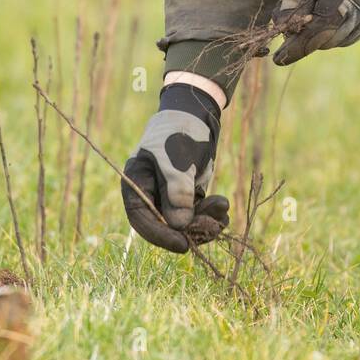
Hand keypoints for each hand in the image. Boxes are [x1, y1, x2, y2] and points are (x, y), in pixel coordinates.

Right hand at [121, 86, 228, 252]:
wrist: (196, 114)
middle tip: (213, 228)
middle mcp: (150, 194)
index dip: (161, 236)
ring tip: (223, 212)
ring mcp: (170, 196)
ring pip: (185, 222)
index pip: (142, 219)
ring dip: (205, 222)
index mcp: (136, 184)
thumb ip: (176, 191)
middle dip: (190, 229)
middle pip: (166, 225)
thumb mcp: (176, 159)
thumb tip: (180, 225)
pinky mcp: (188, 195)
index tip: (183, 245)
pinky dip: (211, 215)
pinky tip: (223, 208)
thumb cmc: (178, 131)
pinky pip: (198, 214)